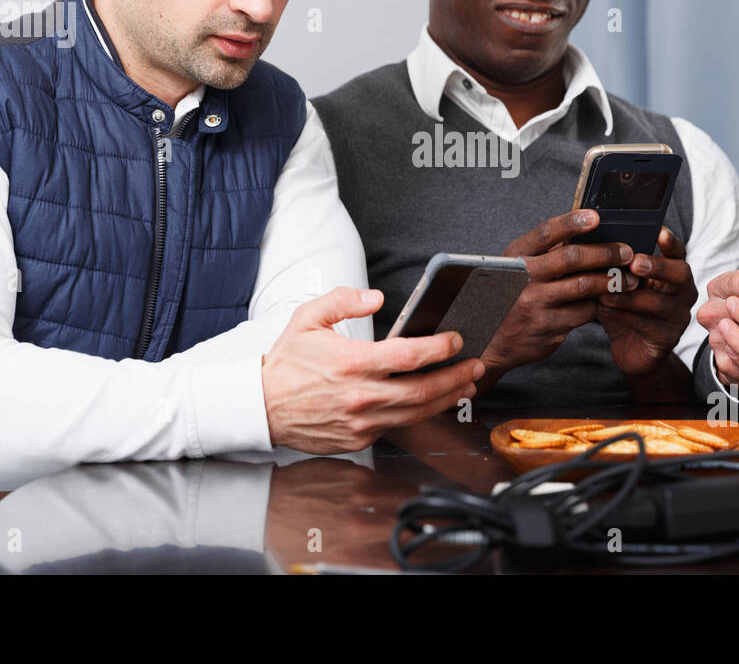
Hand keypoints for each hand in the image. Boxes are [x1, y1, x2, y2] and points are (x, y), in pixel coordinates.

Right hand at [262, 287, 481, 453]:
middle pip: (423, 390)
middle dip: (456, 377)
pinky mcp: (359, 439)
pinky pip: (397, 426)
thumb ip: (343, 301)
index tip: (456, 339)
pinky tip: (432, 401)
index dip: (439, 348)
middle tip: (476, 365)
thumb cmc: (287, 363)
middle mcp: (361, 396)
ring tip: (466, 385)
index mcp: (352, 363)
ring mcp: (361, 422)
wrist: (262, 407)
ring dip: (447, 398)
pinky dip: (418, 413)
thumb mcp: (308, 318)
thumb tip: (376, 299)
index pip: (409, 355)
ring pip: (416, 413)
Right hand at [480, 209, 638, 383]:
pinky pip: (584, 312)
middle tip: (626, 253)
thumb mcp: (514, 269)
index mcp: (515, 257)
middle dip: (605, 253)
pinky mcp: (549, 327)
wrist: (489, 341)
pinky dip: (599, 304)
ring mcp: (536, 304)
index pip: (545, 233)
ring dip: (611, 281)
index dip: (571, 222)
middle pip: (571, 258)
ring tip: (628, 279)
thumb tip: (583, 228)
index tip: (595, 217)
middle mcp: (523, 279)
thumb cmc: (508, 297)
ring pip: (584, 286)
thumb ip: (544, 251)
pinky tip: (607, 301)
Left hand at [597, 226, 697, 377]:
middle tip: (635, 262)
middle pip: (680, 273)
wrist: (630, 349)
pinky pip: (647, 324)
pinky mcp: (668, 338)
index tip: (660, 231)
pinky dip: (624, 315)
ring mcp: (679, 316)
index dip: (671, 242)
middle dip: (658, 266)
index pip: (678, 252)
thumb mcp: (621, 285)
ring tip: (606, 292)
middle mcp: (683, 292)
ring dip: (630, 296)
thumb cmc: (625, 309)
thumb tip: (595, 246)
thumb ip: (616, 267)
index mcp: (674, 273)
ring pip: (659, 302)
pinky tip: (605, 309)